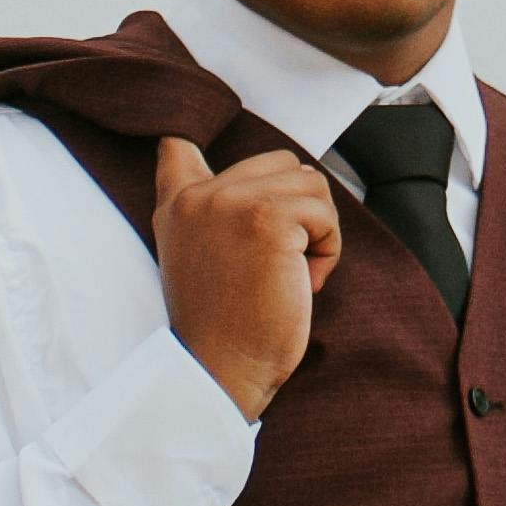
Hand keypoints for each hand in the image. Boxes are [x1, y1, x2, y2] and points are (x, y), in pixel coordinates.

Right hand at [153, 137, 342, 421]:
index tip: (182, 133)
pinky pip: (324, 214)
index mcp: (178, 205)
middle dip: (299, 213)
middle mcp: (197, 195)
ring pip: (311, 184)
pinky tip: (300, 283)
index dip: (189, 138)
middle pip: (283, 164)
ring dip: (317, 233)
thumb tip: (187, 147)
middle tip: (276, 266)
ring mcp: (230, 202)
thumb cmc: (225, 326)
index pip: (177, 148)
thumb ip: (201, 208)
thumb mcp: (195, 258)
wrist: (221, 371)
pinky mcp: (267, 218)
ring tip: (288, 275)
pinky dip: (328, 251)